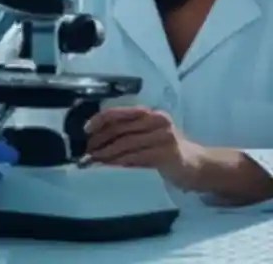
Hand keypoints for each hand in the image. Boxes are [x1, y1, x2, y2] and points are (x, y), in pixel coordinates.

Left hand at [83, 106, 204, 188]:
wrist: (195, 164)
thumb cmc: (164, 148)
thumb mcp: (146, 133)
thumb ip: (126, 130)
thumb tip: (93, 136)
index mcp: (149, 112)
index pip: (117, 112)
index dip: (98, 120)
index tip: (85, 131)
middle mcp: (157, 120)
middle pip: (119, 129)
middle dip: (99, 141)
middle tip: (86, 152)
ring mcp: (164, 137)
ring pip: (125, 144)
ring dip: (106, 154)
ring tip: (93, 161)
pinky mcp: (167, 154)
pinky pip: (136, 158)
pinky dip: (119, 162)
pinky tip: (109, 167)